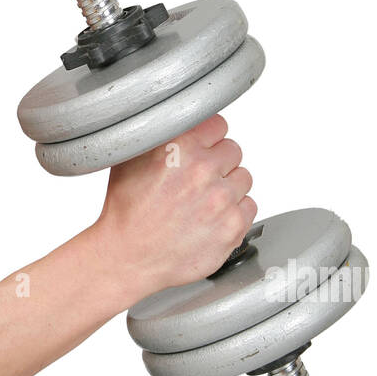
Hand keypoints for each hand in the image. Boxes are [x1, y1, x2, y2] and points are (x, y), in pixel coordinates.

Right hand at [93, 114, 255, 298]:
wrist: (127, 257)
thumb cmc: (127, 211)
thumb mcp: (131, 158)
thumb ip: (162, 134)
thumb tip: (180, 118)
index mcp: (179, 146)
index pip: (218, 125)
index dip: (208, 139)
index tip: (202, 150)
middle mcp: (202, 169)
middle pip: (233, 150)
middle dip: (218, 164)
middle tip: (198, 181)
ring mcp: (220, 199)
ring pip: (243, 178)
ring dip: (227, 188)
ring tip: (202, 203)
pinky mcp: (232, 227)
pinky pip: (249, 207)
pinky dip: (234, 213)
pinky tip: (211, 219)